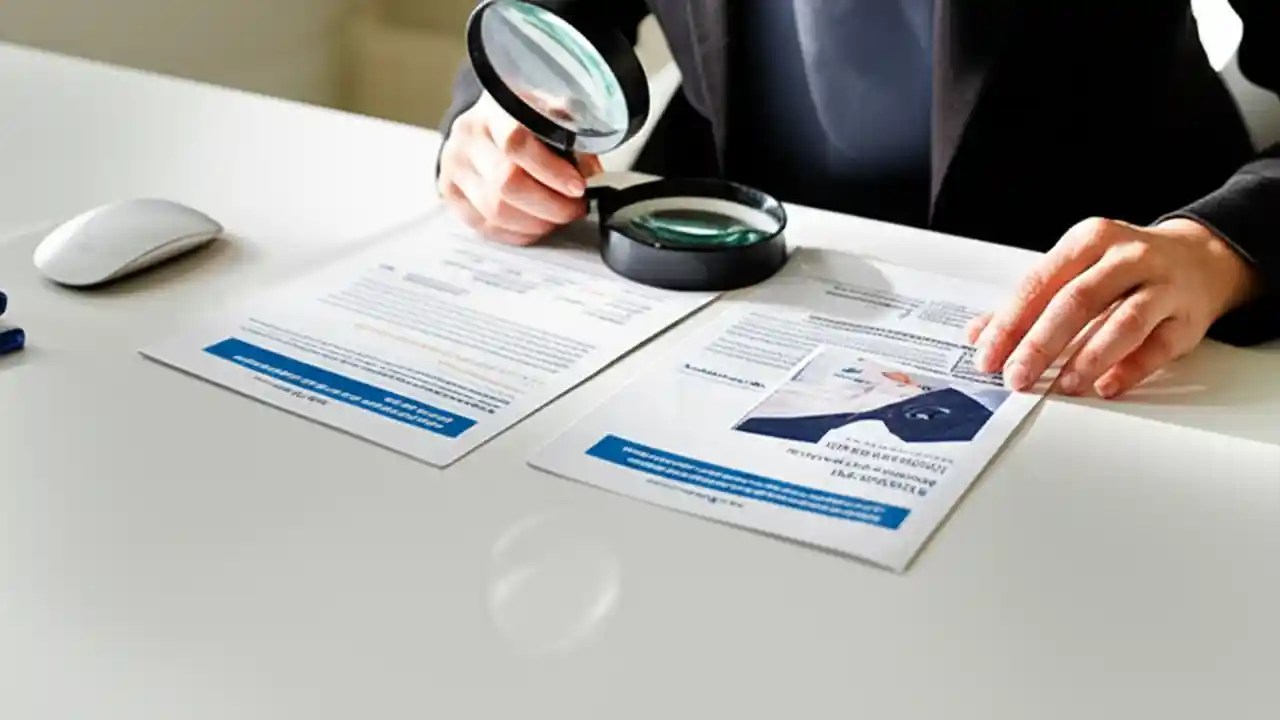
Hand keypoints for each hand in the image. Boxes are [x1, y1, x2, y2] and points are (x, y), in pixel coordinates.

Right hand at [437, 95, 603, 244]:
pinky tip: (537, 225)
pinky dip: (518, 233)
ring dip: (537, 223)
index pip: (516, 142)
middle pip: (506, 184)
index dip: (551, 171)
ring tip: (559, 217)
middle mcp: (468, 137)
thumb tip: (590, 171)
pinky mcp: (450, 193)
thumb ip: (571, 134)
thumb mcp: (550, 110)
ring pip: (495, 211)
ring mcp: (454, 167)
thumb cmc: (523, 118)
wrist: (485, 122)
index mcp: (495, 109)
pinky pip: (486, 227)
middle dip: (551, 206)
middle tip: (576, 208)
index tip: (578, 187)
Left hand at [967, 217, 1259, 398]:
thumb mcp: (1075, 270)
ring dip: (1088, 357)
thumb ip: (1029, 302)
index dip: (1010, 323)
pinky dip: (1130, 368)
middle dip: (1040, 343)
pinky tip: (1106, 386)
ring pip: (1123, 321)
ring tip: (1064, 385)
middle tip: (1017, 376)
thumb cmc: (1124, 268)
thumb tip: (980, 334)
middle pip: (1077, 301)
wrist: (1199, 257)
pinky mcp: (1188, 316)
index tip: (988, 355)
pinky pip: (1158, 345)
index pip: (1039, 283)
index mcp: (1088, 241)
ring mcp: (1161, 285)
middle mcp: (1126, 257)